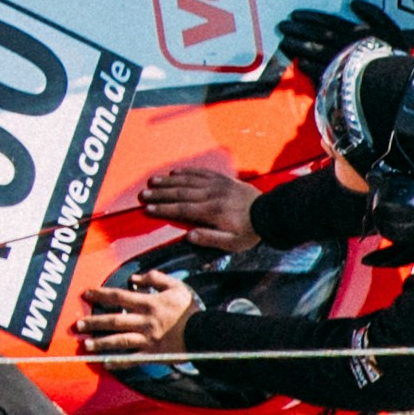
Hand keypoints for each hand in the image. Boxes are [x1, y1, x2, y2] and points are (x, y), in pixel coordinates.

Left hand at [78, 270, 198, 358]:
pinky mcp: (153, 354)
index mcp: (149, 303)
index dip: (101, 294)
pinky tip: (107, 364)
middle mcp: (145, 321)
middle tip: (78, 325)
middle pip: (115, 320)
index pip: (119, 297)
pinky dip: (120, 363)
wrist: (206, 333)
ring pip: (120, 341)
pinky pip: (133, 359)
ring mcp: (148, 339)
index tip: (86, 294)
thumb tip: (134, 279)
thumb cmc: (190, 310)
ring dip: (102, 343)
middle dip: (95, 322)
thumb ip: (155, 278)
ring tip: (86, 345)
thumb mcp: (176, 286)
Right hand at [126, 158, 252, 236]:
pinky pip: (202, 173)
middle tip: (143, 194)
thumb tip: (189, 236)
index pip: (182, 210)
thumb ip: (210, 239)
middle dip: (160, 194)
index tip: (148, 209)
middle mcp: (212, 195)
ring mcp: (217, 185)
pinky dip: (188, 171)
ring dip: (169, 181)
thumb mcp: (232, 243)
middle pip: (180, 193)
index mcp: (212, 212)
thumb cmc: (250, 232)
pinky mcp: (223, 180)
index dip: (163, 209)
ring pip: (188, 181)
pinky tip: (176, 172)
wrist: (270, 213)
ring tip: (153, 181)